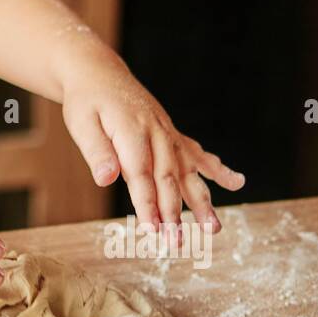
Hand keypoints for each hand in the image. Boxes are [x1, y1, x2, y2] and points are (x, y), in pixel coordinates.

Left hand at [60, 41, 243, 240]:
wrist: (99, 73)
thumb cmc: (86, 101)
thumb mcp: (81, 123)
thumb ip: (96, 151)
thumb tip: (107, 179)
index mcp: (131, 132)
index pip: (141, 175)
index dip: (148, 205)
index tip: (153, 231)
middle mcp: (156, 133)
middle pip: (168, 179)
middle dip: (175, 214)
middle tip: (178, 243)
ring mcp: (168, 133)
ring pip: (188, 171)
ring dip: (202, 200)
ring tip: (214, 228)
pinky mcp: (172, 133)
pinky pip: (198, 153)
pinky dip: (217, 168)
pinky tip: (237, 182)